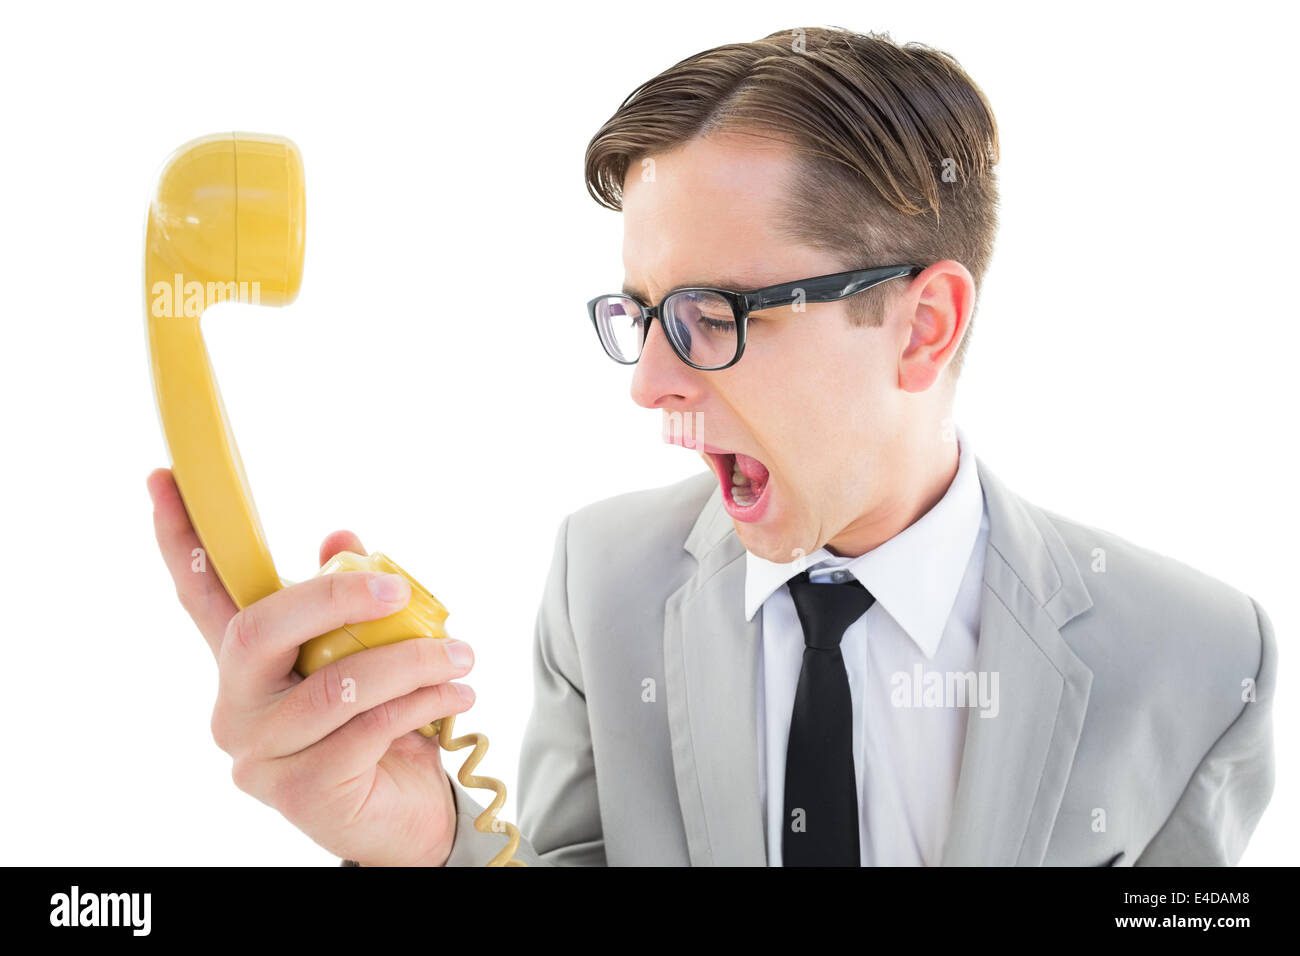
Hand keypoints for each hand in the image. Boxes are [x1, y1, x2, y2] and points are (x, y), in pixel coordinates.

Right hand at [147, 467, 470, 865]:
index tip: (165, 477)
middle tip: (399, 589)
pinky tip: (458, 693)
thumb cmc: (380, 723)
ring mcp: (261, 754)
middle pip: (260, 630)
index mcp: (246, 664)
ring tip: (459, 654)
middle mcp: (236, 707)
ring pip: (336, 685)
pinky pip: (368, 728)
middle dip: (333, 597)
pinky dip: (424, 701)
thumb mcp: (367, 652)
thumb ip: (349, 598)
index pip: (200, 594)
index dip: (181, 537)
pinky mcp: (301, 791)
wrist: (405, 815)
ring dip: (411, 660)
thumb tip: (342, 539)